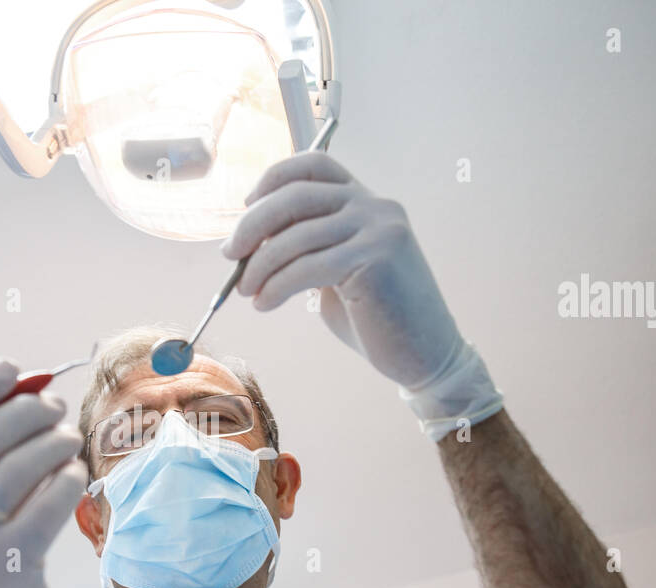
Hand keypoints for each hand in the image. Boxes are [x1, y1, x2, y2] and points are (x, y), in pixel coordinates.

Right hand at [0, 357, 85, 587]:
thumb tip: (18, 391)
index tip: (10, 371)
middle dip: (29, 411)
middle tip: (53, 411)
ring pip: (23, 462)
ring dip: (55, 442)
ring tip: (66, 443)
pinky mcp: (6, 567)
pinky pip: (51, 499)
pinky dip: (69, 479)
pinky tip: (73, 479)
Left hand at [221, 152, 463, 391]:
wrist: (424, 354)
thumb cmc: (375, 318)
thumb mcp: (336, 271)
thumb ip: (306, 247)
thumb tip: (247, 243)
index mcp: (367, 201)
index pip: (314, 165)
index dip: (273, 179)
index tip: (246, 206)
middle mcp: (375, 207)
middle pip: (296, 195)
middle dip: (253, 224)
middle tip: (231, 255)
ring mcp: (379, 230)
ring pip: (296, 236)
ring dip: (260, 266)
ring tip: (247, 292)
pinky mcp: (376, 259)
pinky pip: (308, 267)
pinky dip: (276, 286)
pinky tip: (266, 304)